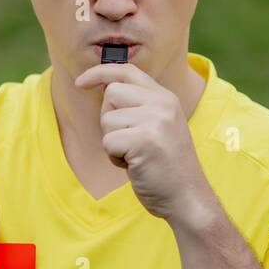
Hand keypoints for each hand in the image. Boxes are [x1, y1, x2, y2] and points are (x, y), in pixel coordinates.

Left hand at [73, 63, 210, 222]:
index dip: (99, 73)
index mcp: (165, 98)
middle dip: (109, 120)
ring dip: (113, 142)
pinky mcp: (144, 140)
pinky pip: (108, 142)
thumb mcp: (158, 127)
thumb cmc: (166, 167)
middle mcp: (162, 104)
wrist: (187, 197)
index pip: (127, 71)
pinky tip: (134, 165)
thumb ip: (138, 106)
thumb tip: (104, 88)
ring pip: (107, 120)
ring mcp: (155, 120)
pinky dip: (114, 158)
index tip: (81, 82)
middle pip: (111, 94)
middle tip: (129, 141)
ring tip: (135, 155)